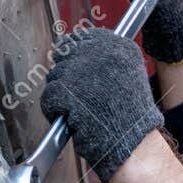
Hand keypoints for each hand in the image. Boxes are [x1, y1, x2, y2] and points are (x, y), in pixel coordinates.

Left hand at [39, 26, 164, 182]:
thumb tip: (73, 54)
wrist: (133, 144)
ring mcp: (84, 71)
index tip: (73, 70)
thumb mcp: (128, 77)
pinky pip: (48, 97)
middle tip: (77, 97)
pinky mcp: (68, 90)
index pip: (81, 38)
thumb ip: (104, 61)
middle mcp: (102, 53)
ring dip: (60, 96)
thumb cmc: (130, 119)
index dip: (73, 55)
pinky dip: (53, 111)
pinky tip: (69, 120)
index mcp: (119, 47)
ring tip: (78, 111)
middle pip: (64, 56)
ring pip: (54, 77)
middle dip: (65, 76)